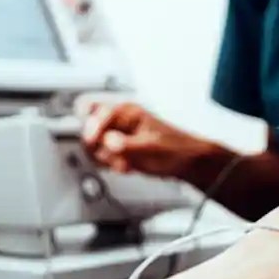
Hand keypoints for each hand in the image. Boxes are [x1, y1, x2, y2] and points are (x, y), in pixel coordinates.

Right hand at [79, 100, 208, 177]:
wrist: (186, 162)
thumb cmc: (175, 149)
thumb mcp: (150, 148)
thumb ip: (127, 145)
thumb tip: (108, 142)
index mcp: (128, 112)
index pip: (99, 112)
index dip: (93, 128)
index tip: (93, 143)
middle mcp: (121, 121)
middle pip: (91, 129)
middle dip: (100, 147)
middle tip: (114, 156)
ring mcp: (118, 135)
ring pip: (96, 145)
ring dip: (108, 159)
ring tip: (126, 164)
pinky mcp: (118, 149)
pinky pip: (103, 156)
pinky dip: (112, 164)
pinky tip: (126, 166)